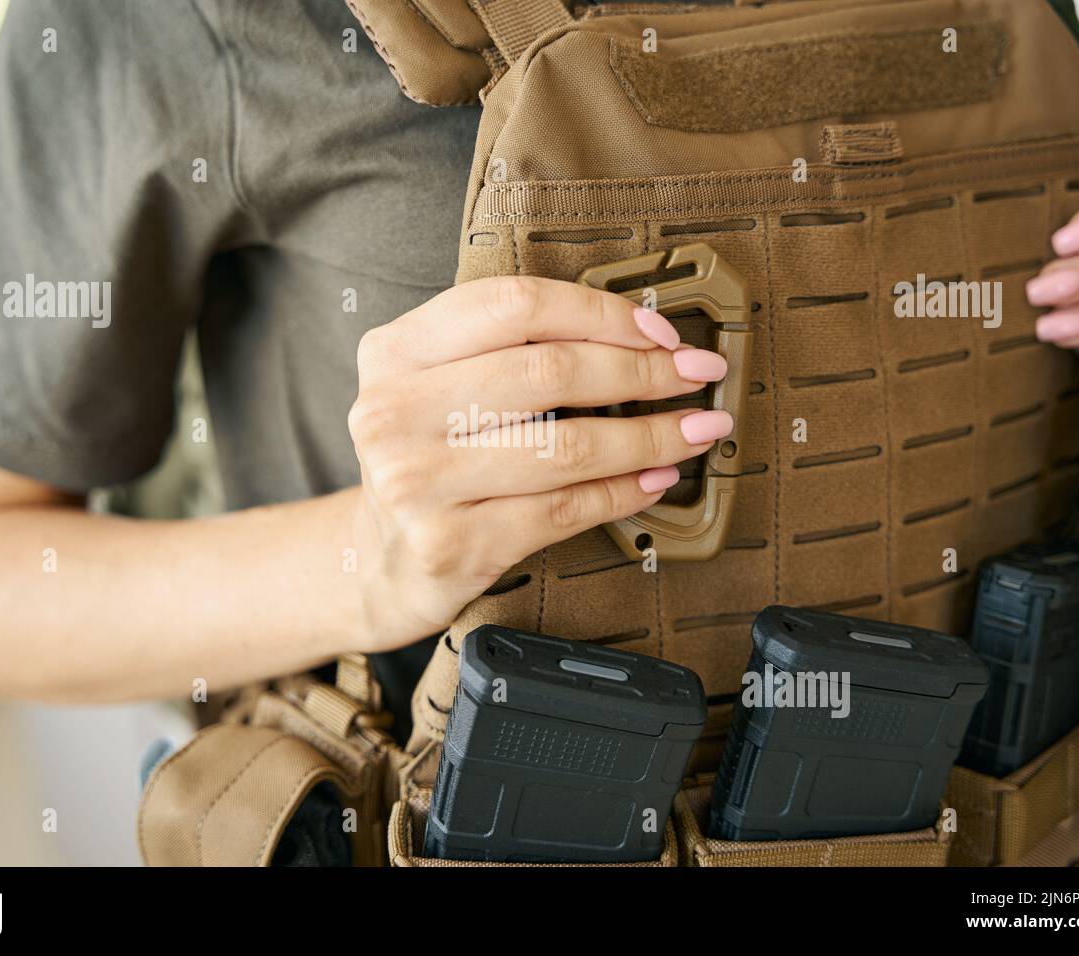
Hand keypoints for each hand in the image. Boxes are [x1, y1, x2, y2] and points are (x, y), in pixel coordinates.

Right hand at [346, 275, 732, 651]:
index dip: (600, 312)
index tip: (659, 330)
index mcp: (395, 352)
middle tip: (696, 373)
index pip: (514, 305)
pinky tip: (656, 479)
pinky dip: (622, 492)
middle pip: (548, 371)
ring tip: (697, 430)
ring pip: (565, 446)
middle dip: (642, 371)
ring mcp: (417, 483)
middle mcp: (394, 412)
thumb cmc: (430, 459)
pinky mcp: (449, 544)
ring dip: (650, 436)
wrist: (381, 561)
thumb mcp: (436, 385)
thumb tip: (638, 332)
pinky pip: (562, 509)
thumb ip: (505, 349)